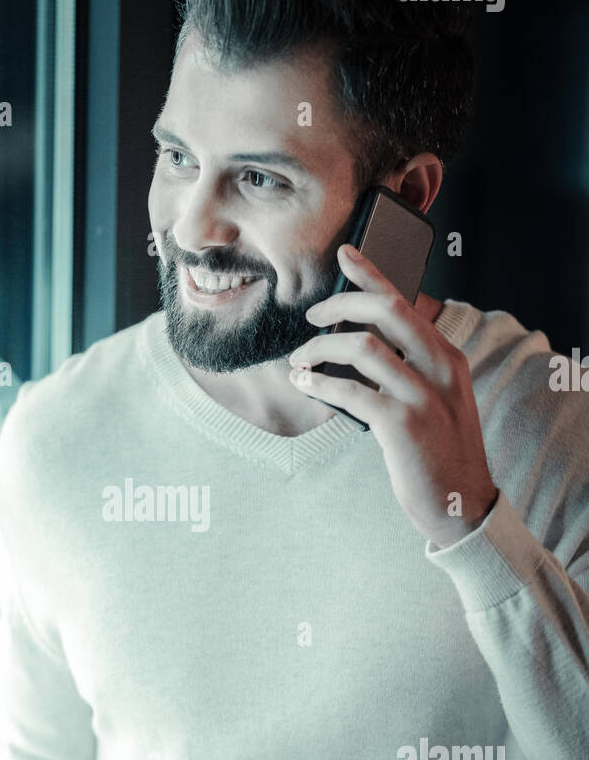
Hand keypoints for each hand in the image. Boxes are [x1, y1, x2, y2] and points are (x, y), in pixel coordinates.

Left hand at [288, 243, 497, 547]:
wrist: (460, 504)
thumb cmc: (438, 453)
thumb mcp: (435, 401)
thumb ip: (408, 370)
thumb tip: (357, 344)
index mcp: (448, 357)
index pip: (406, 302)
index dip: (372, 274)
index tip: (344, 255)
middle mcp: (440, 368)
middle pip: (386, 311)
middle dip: (340, 305)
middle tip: (311, 316)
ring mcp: (423, 395)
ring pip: (362, 347)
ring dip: (320, 348)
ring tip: (300, 361)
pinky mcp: (403, 424)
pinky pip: (350, 390)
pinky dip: (319, 383)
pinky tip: (305, 384)